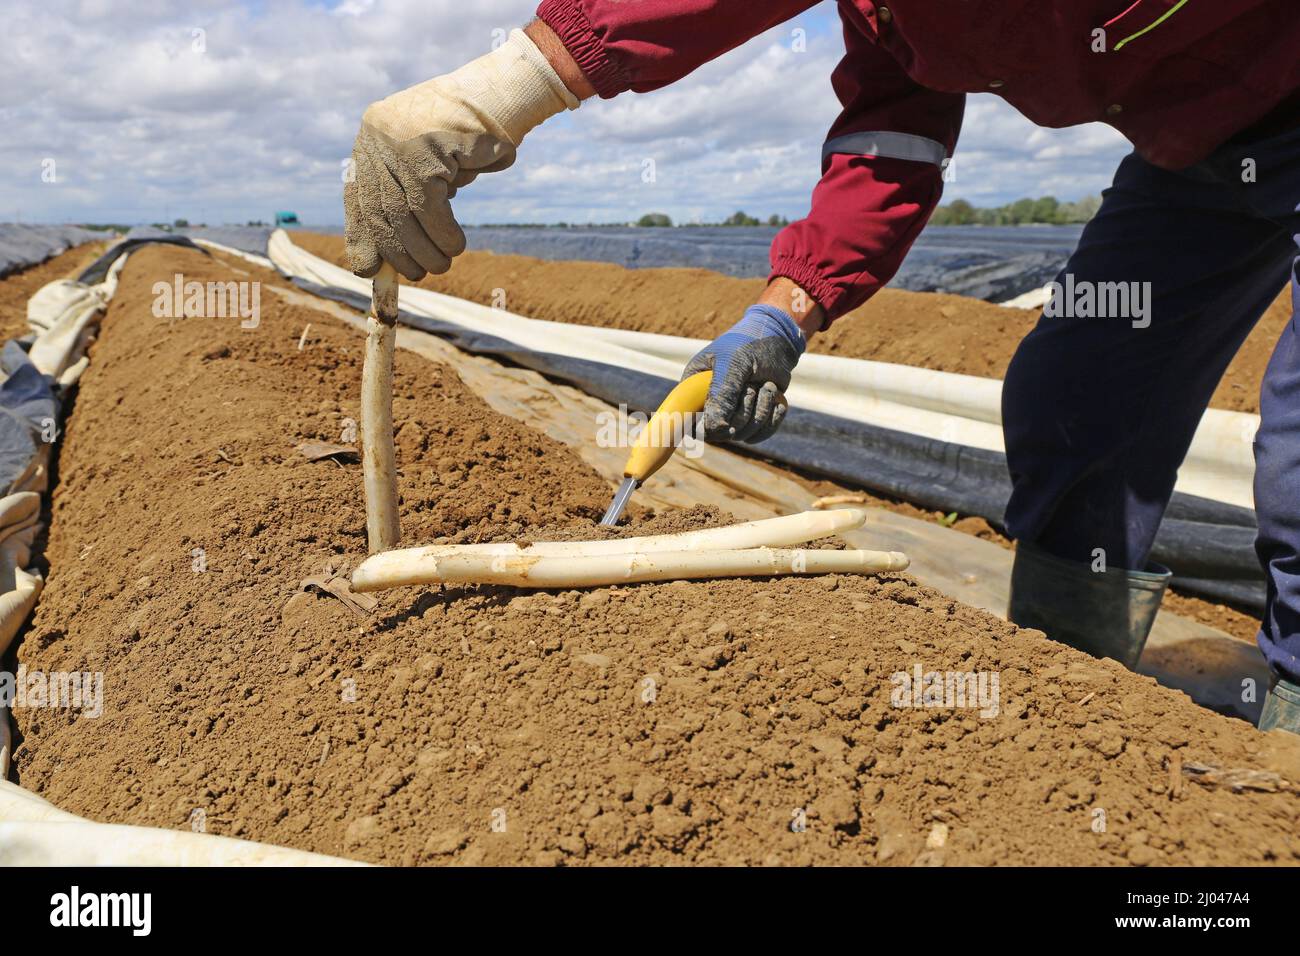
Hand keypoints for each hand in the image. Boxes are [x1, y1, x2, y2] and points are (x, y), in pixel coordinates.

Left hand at [344, 28, 578, 280]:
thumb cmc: (462, 141)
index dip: (361, 236)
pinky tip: (455, 244)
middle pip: (379, 208)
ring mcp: (400, 139)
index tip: (368, 270)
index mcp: (371, 139)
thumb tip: (372, 264)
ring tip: (442, 265)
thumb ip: (400, 202)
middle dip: (397, 250)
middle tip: (419, 273)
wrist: (497, 98)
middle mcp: (377, 136)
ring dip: (424, 247)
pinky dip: (442, 232)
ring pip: (403, 210)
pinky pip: (429, 204)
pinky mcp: (428, 147)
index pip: (358, 196)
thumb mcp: (425, 168)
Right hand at [682, 304, 805, 443]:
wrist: (779, 339)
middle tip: (753, 387)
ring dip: (761, 411)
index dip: (705, 428)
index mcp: (694, 388)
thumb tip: (716, 429)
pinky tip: (777, 399)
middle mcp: (709, 404)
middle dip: (743, 413)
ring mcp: (731, 413)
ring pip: (742, 435)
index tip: (726, 425)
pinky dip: (772, 419)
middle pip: (720, 433)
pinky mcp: (752, 418)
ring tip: (768, 386)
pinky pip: (760, 434)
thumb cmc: (750, 343)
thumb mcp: (735, 363)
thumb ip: (723, 393)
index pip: (688, 422)